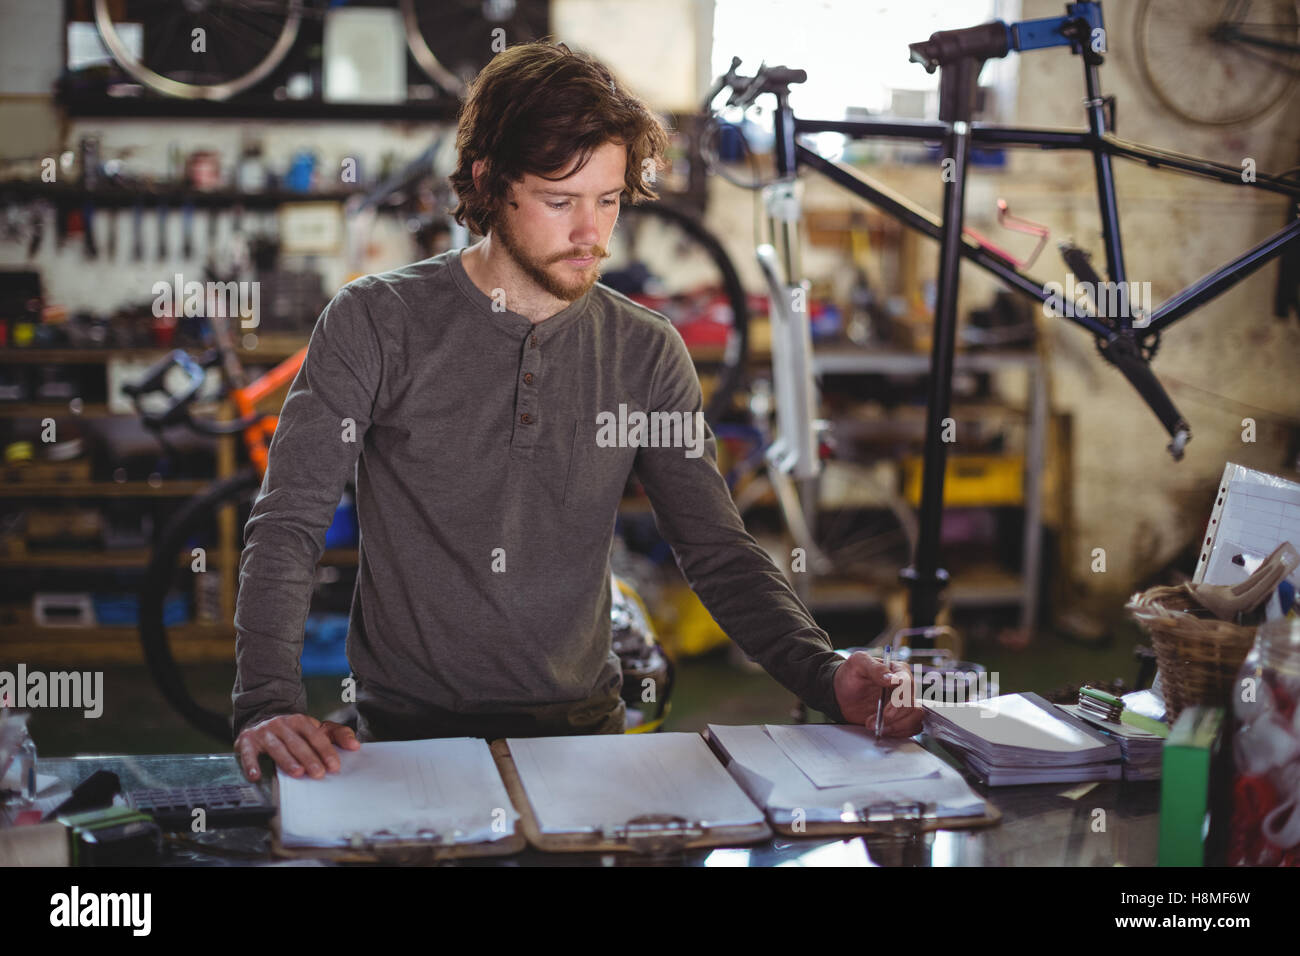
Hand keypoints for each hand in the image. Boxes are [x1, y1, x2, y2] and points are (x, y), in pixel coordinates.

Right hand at [235, 713, 359, 780]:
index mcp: (300, 721)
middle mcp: (282, 724)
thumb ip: (337, 735)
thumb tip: (355, 745)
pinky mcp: (247, 741)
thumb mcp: (315, 728)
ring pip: (277, 748)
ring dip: (287, 761)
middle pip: (297, 743)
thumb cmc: (293, 731)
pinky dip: (251, 764)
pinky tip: (256, 776)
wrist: (261, 719)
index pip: (316, 736)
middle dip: (309, 758)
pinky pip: (248, 754)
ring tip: (297, 773)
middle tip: (318, 773)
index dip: (326, 751)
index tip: (334, 766)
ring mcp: (264, 732)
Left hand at [832, 652, 923, 737]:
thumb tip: (892, 678)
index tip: (886, 712)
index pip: (908, 684)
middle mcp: (905, 687)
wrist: (842, 694)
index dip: (899, 700)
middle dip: (894, 717)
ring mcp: (904, 703)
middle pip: (913, 704)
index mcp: (898, 670)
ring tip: (877, 727)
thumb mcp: (858, 664)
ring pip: (915, 717)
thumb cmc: (851, 675)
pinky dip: (898, 732)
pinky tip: (883, 729)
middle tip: (875, 721)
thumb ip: (875, 668)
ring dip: (897, 726)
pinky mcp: (901, 717)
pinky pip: (911, 727)